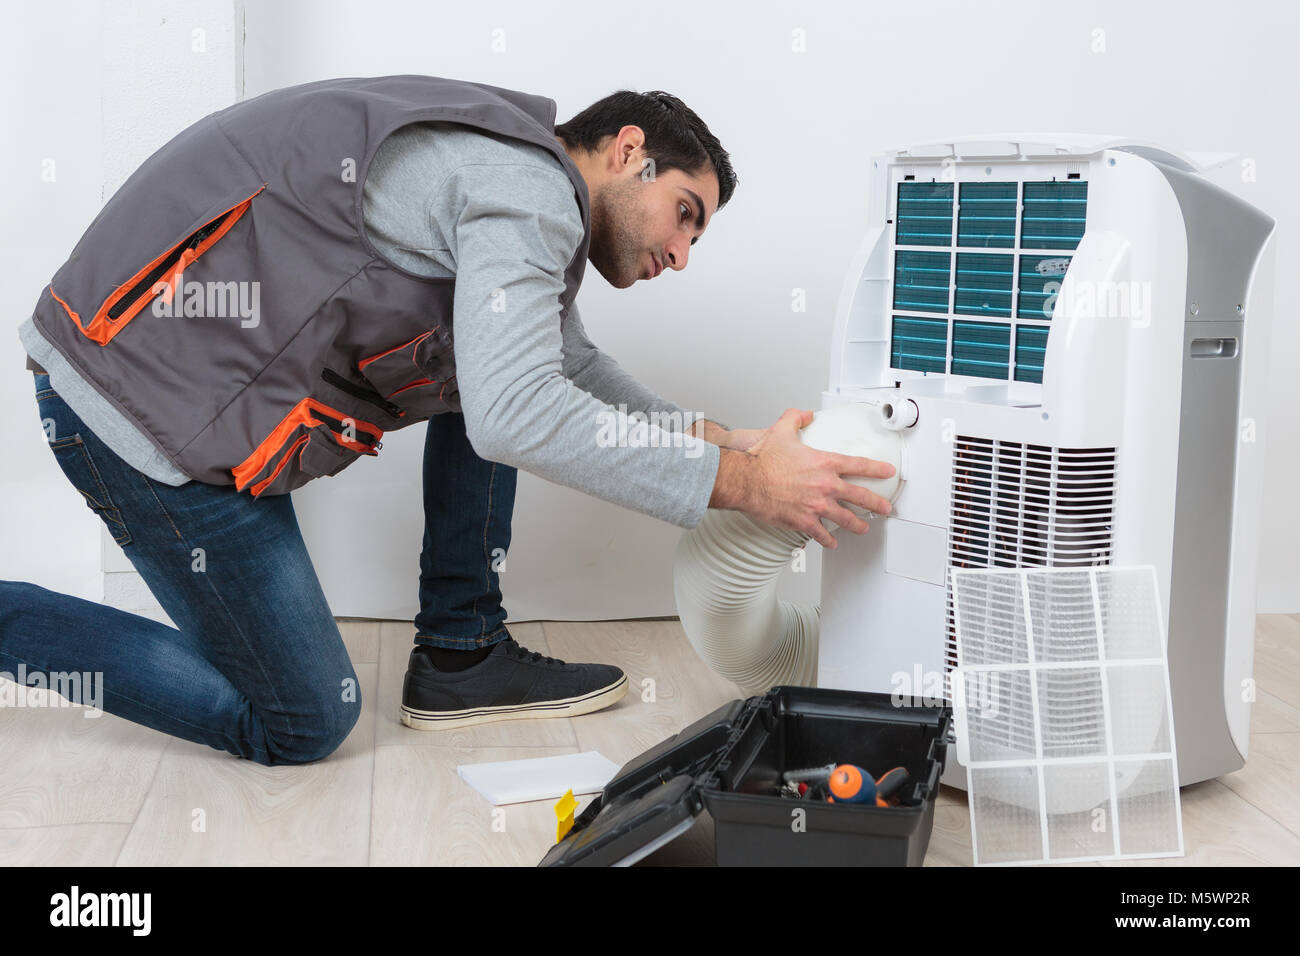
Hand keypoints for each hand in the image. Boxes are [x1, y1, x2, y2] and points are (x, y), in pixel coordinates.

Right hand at [711, 408, 894, 549]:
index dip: (877, 468)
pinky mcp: (804, 521)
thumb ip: (795, 419)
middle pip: (860, 496)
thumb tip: (804, 414)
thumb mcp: (781, 430)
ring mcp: (816, 505)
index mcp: (824, 463)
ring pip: (845, 518)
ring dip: (857, 525)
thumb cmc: (762, 459)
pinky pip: (821, 534)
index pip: (859, 465)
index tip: (888, 472)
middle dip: (876, 504)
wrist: (746, 480)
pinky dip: (828, 540)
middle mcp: (825, 485)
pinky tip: (832, 542)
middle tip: (885, 509)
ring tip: (863, 528)